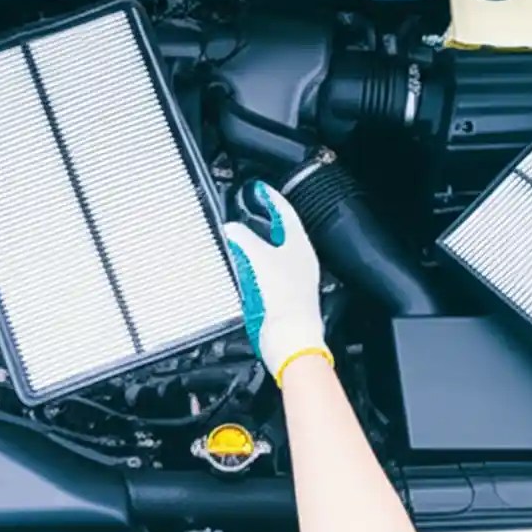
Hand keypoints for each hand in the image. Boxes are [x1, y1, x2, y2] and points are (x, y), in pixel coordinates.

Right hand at [223, 181, 331, 386]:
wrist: (289, 342)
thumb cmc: (283, 301)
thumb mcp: (258, 259)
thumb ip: (243, 239)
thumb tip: (231, 229)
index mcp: (300, 247)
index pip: (286, 214)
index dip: (272, 199)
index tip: (259, 189)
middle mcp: (300, 261)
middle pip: (279, 234)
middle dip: (261, 222)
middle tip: (245, 210)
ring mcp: (291, 280)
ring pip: (270, 254)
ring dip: (253, 245)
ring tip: (235, 237)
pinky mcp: (280, 297)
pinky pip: (263, 274)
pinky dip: (250, 267)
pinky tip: (237, 268)